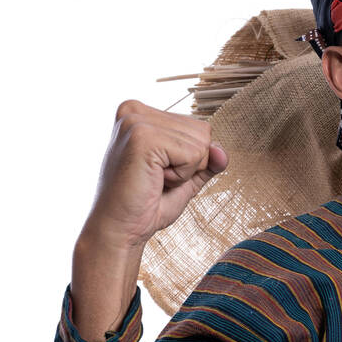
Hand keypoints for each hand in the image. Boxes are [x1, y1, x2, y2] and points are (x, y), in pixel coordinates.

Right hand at [82, 99, 228, 251]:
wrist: (119, 230)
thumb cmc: (146, 205)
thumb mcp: (185, 178)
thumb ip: (207, 161)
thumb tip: (222, 151)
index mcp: (140, 113)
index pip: (198, 127)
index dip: (190, 159)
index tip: (158, 173)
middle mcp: (135, 111)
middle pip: (203, 132)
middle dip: (190, 164)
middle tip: (156, 179)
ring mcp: (136, 121)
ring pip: (201, 143)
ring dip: (185, 171)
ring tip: (153, 179)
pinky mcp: (143, 137)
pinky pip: (193, 154)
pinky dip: (181, 176)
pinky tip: (154, 180)